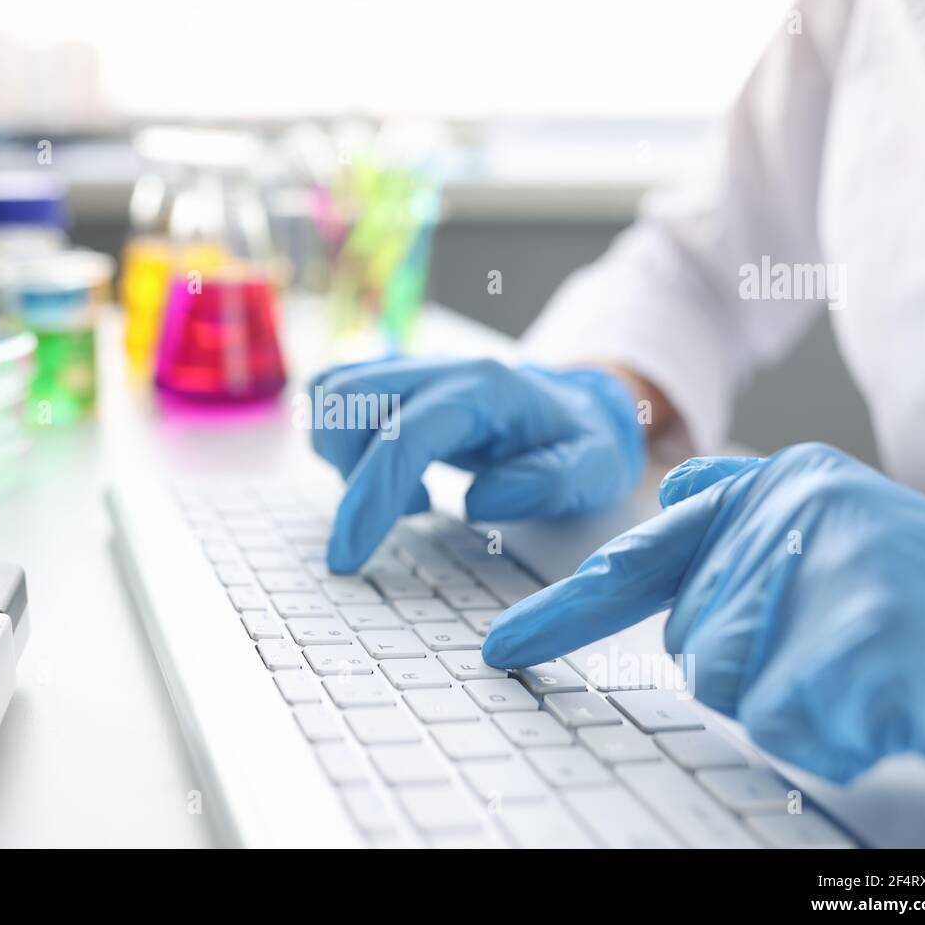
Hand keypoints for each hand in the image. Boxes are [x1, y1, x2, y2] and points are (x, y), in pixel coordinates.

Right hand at [307, 357, 645, 572]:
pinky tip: (392, 476)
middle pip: (349, 400)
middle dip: (350, 475)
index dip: (369, 496)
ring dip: (346, 458)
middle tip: (405, 516)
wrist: (577, 408)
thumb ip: (547, 484)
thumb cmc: (579, 445)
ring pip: (332, 394)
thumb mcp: (592, 471)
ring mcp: (410, 369)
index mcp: (484, 390)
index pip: (403, 435)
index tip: (348, 556)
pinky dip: (341, 443)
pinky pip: (333, 396)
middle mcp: (439, 369)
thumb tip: (478, 503)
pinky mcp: (391, 382)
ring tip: (410, 496)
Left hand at [483, 442, 924, 790]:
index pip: (642, 557)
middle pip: (697, 646)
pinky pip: (792, 726)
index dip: (564, 610)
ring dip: (801, 704)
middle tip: (847, 646)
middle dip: (760, 667)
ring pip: (736, 690)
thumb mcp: (843, 525)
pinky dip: (841, 733)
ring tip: (875, 670)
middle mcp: (796, 512)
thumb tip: (674, 489)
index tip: (500, 650)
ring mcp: (831, 570)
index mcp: (782, 485)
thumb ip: (748, 513)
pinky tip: (894, 699)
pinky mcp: (865, 640)